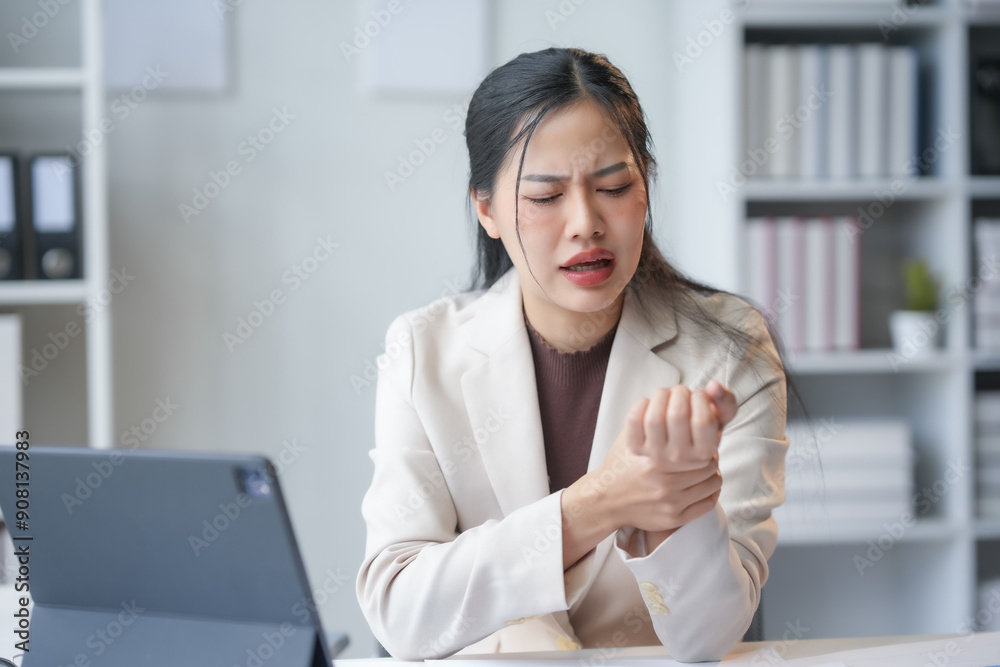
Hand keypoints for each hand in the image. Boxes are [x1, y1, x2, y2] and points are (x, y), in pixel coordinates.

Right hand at [560, 380, 738, 566]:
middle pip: (709, 457)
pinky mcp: (675, 518)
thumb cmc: (621, 463)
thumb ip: (654, 416)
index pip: (699, 434)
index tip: (701, 418)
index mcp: (653, 456)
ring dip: (710, 466)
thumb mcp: (631, 433)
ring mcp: (670, 501)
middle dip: (709, 446)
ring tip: (700, 459)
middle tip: (702, 440)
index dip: (704, 421)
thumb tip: (681, 396)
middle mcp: (662, 480)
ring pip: (712, 477)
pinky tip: (702, 479)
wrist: (606, 499)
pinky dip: (709, 488)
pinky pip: (709, 500)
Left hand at [632, 379, 738, 470]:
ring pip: (654, 417)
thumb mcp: (719, 419)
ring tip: (667, 395)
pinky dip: (642, 404)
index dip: (700, 399)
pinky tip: (651, 404)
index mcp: (704, 452)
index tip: (699, 396)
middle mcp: (680, 457)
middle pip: (677, 415)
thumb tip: (714, 386)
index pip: (703, 421)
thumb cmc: (698, 430)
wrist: (674, 452)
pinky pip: (634, 419)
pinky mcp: (636, 447)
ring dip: (661, 395)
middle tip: (682, 393)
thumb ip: (725, 401)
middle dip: (680, 393)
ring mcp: (656, 454)